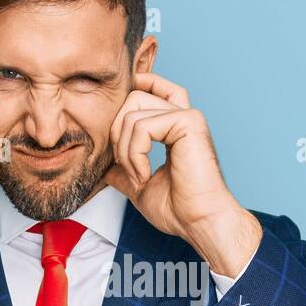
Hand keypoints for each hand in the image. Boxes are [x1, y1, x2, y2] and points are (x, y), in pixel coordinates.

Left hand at [104, 71, 260, 277]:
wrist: (198, 222)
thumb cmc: (179, 210)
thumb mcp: (142, 188)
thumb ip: (125, 173)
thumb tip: (106, 169)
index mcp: (176, 128)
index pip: (156, 88)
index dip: (139, 83)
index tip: (123, 95)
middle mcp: (183, 117)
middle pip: (134, 97)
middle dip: (117, 132)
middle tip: (125, 167)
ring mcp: (187, 117)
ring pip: (133, 112)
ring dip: (125, 151)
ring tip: (138, 176)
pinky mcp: (188, 122)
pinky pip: (142, 126)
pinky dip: (135, 154)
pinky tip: (145, 175)